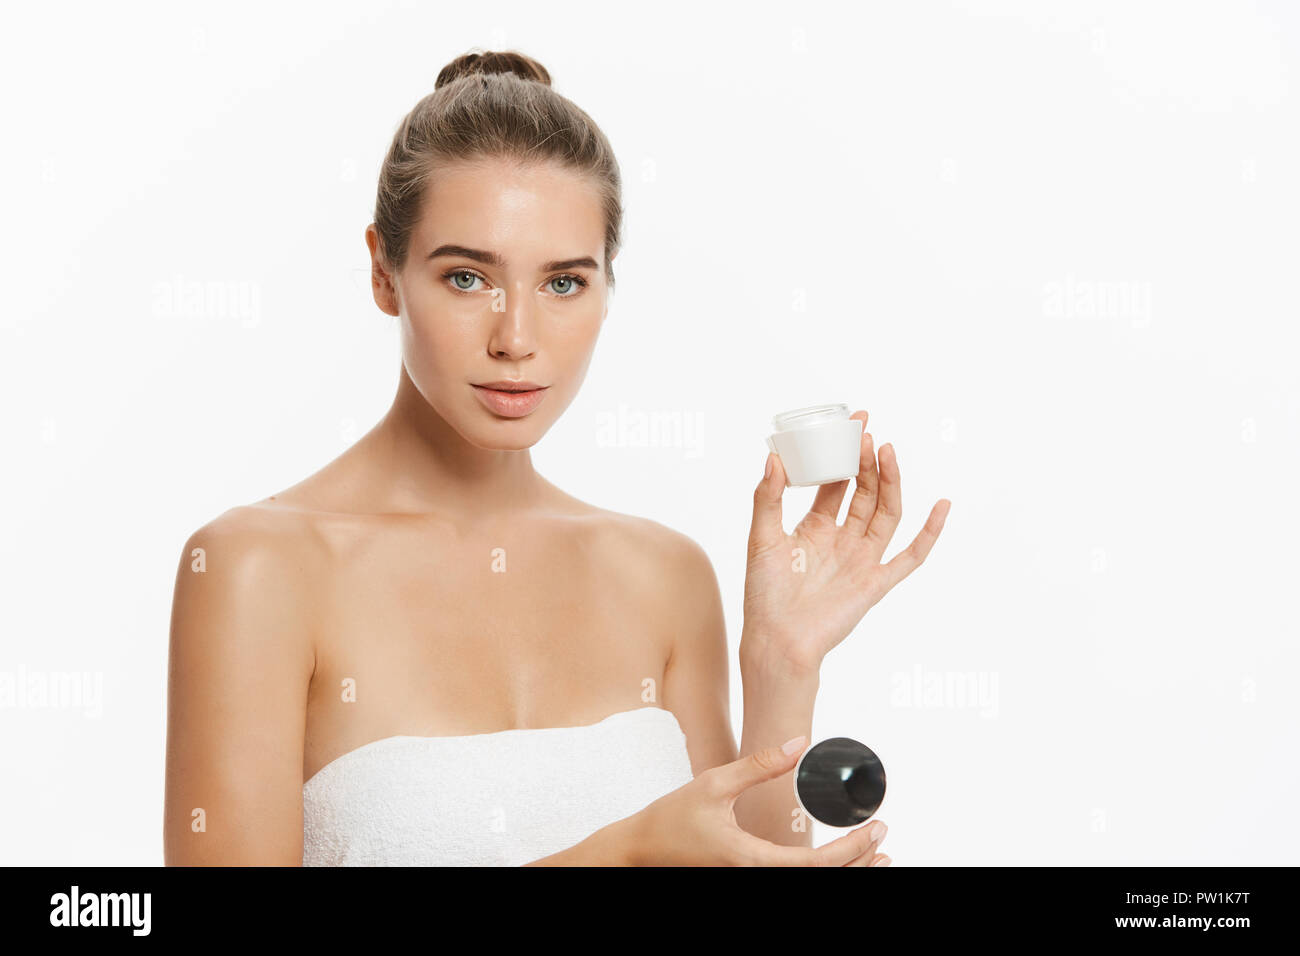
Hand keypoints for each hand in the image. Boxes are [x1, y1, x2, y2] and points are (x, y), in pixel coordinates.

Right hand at [614, 737, 890, 865]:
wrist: (639, 850)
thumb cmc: (671, 817)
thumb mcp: (714, 782)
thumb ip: (760, 765)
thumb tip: (800, 742)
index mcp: (752, 860)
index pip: (818, 865)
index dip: (853, 848)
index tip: (877, 827)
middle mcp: (756, 877)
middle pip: (822, 880)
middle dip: (860, 861)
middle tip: (884, 833)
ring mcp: (751, 879)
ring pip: (810, 883)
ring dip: (846, 869)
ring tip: (876, 852)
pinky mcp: (747, 875)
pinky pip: (793, 877)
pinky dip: (823, 870)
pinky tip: (837, 857)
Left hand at [743, 410, 949, 673]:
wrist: (777, 642)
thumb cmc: (764, 596)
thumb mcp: (761, 538)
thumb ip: (767, 498)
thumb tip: (773, 457)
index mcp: (815, 529)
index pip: (835, 483)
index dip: (843, 456)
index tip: (850, 425)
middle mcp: (843, 541)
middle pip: (864, 493)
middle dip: (867, 463)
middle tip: (866, 433)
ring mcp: (863, 561)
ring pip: (885, 514)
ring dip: (890, 483)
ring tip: (887, 451)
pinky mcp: (876, 584)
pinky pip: (910, 557)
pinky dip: (929, 533)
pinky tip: (941, 506)